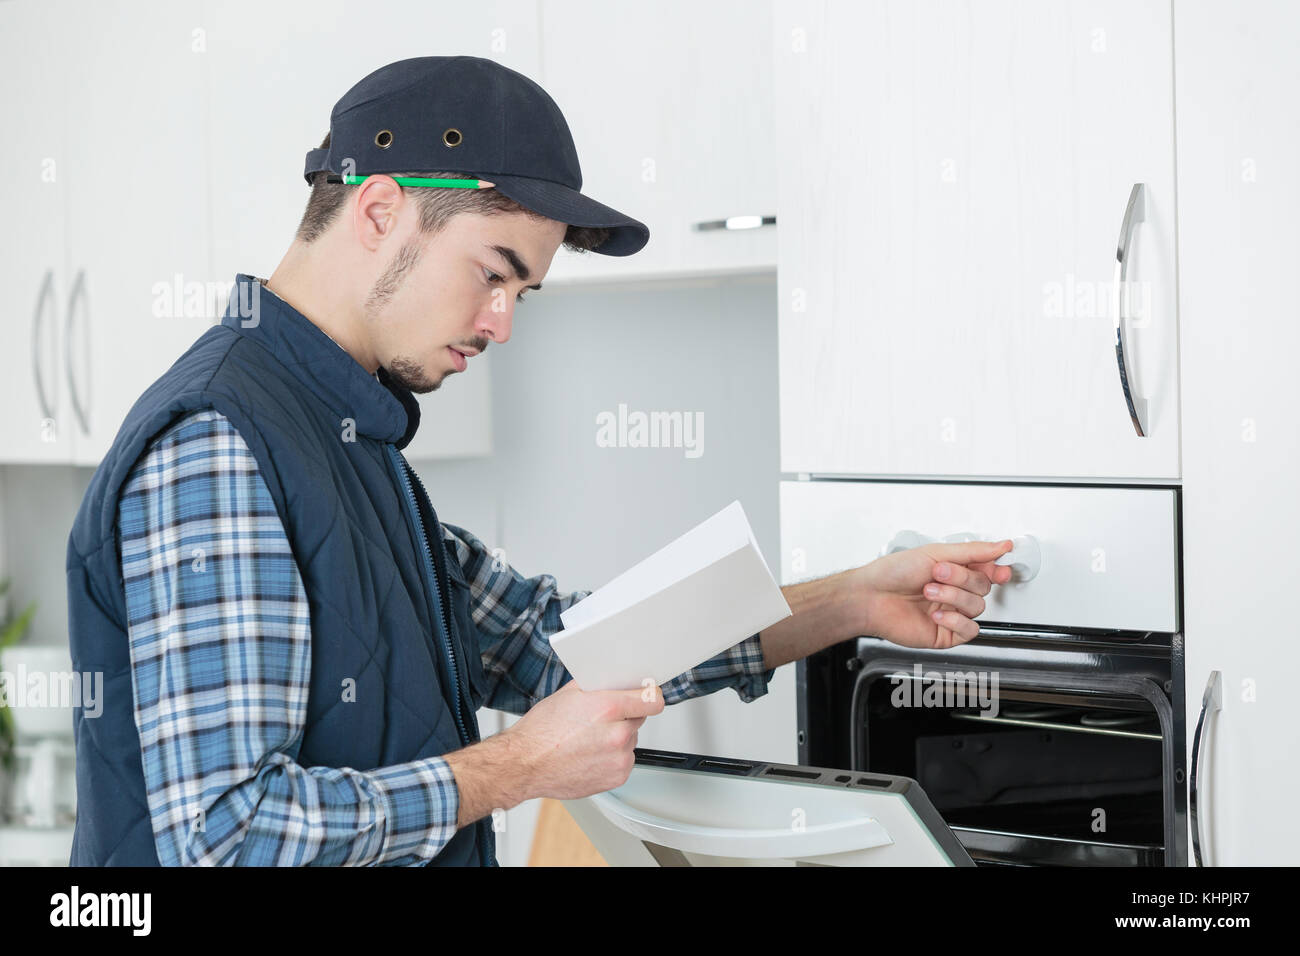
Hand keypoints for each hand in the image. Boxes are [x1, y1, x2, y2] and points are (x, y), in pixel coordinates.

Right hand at [505, 680, 664, 800]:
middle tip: (601, 720)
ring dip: (617, 738)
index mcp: (608, 708)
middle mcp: (617, 734)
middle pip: (639, 719)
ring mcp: (618, 759)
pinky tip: (590, 755)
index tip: (648, 696)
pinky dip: (612, 758)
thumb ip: (599, 685)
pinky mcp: (616, 778)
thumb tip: (616, 680)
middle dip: (624, 716)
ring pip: (631, 740)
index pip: (652, 699)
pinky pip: (624, 761)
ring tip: (590, 740)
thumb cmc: (541, 732)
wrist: (524, 764)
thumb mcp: (568, 694)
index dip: (650, 695)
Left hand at [852, 539, 1014, 648]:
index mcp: (953, 571)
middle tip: (938, 573)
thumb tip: (1001, 546)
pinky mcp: (946, 634)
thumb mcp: (935, 552)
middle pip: (983, 587)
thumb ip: (973, 551)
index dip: (997, 570)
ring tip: (928, 591)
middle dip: (961, 578)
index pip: (986, 571)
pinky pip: (969, 630)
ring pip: (977, 607)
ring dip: (953, 597)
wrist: (871, 597)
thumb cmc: (893, 573)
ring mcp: (951, 613)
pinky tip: (936, 614)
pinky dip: (955, 621)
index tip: (1000, 570)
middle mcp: (954, 592)